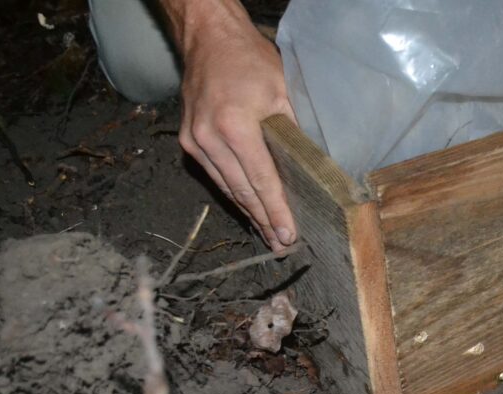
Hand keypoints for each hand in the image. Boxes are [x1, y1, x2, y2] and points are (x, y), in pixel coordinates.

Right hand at [161, 0, 296, 251]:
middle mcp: (210, 138)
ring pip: (227, 188)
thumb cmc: (250, 61)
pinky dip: (234, 194)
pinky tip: (250, 211)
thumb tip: (313, 170)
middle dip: (264, 221)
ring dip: (249, 214)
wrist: (208, 39)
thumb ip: (295, 132)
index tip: (288, 236)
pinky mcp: (189, 141)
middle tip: (282, 246)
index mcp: (234, 125)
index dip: (276, 211)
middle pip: (242, 191)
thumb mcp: (283, 91)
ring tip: (269, 236)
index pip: (261, 180)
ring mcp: (195, 141)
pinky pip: (216, 176)